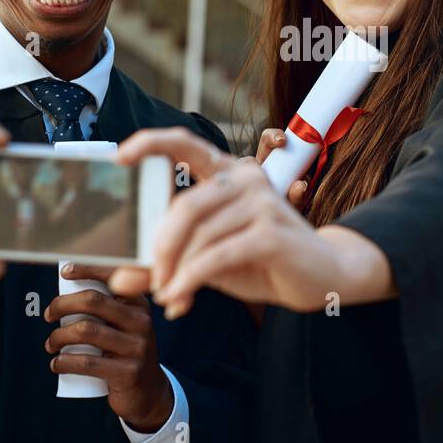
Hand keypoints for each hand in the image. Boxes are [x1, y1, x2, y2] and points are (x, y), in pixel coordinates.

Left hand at [45, 263, 172, 431]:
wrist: (148, 392)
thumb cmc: (125, 352)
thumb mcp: (127, 327)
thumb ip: (108, 309)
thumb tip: (67, 290)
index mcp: (140, 305)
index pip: (115, 278)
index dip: (88, 270)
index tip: (65, 271)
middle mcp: (142, 322)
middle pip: (93, 301)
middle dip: (62, 304)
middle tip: (49, 315)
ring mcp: (137, 348)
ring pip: (86, 331)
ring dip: (58, 336)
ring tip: (50, 344)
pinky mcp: (128, 373)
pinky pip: (86, 363)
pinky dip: (63, 362)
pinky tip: (56, 364)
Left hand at [110, 127, 392, 316]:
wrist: (323, 276)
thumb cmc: (261, 262)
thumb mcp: (209, 259)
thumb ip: (168, 262)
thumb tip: (119, 279)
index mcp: (229, 174)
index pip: (187, 145)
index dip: (152, 143)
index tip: (120, 155)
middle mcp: (247, 179)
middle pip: (185, 206)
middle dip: (159, 248)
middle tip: (150, 280)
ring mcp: (263, 202)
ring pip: (199, 234)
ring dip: (176, 272)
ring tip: (168, 295)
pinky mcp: (272, 232)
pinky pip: (216, 256)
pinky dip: (191, 280)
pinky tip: (180, 300)